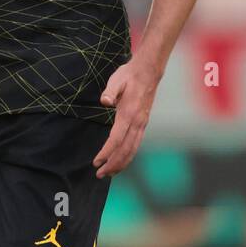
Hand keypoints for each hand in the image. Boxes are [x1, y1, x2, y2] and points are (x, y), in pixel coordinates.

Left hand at [92, 60, 160, 177]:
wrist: (148, 71)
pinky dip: (128, 156)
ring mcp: (142, 124)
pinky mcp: (143, 124)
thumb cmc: (129, 75)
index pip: (116, 139)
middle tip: (99, 174)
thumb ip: (110, 92)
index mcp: (128, 114)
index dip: (106, 152)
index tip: (96, 162)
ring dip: (121, 163)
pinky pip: (136, 145)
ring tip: (109, 173)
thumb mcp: (116, 80)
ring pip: (133, 150)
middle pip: (126, 150)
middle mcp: (137, 122)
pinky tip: (121, 162)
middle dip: (113, 164)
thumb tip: (105, 101)